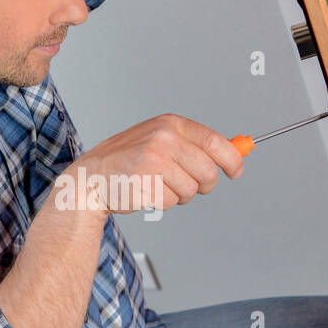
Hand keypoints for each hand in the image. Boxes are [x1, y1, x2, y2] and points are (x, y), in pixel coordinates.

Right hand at [57, 113, 244, 215]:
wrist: (91, 177)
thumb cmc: (127, 160)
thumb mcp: (159, 139)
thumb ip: (193, 145)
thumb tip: (233, 153)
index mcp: (170, 124)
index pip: (215, 142)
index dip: (232, 159)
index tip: (236, 170)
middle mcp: (163, 139)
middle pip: (208, 171)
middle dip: (204, 184)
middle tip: (188, 184)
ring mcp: (154, 161)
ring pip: (191, 190)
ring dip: (179, 194)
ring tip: (158, 184)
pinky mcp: (146, 184)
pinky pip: (172, 202)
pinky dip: (163, 203)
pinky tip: (146, 191)